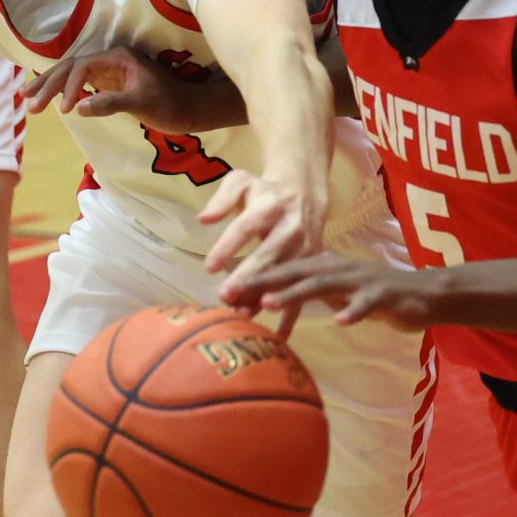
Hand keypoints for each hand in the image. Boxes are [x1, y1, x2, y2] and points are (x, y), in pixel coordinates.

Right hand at [26, 44, 194, 125]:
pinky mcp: (108, 82)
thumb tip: (79, 108)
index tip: (67, 110)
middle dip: (48, 85)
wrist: (190, 109)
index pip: (82, 68)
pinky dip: (62, 91)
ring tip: (27, 99)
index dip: (70, 87)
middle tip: (28, 104)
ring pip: (72, 74)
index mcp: (117, 57)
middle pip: (70, 67)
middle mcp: (110, 59)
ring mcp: (108, 70)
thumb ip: (110, 103)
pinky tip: (48, 98)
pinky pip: (79, 83)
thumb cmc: (170, 105)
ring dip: (50, 86)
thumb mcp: (141, 103)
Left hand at [201, 166, 326, 327]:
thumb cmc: (264, 192)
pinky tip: (278, 334)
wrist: (304, 193)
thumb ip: (222, 199)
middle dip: (248, 277)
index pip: (246, 226)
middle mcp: (290, 227)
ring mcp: (305, 248)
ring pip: (284, 276)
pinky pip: (302, 290)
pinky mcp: (312, 264)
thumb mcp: (241, 183)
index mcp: (270, 206)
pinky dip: (291, 313)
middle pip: (267, 254)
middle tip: (225, 296)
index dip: (229, 245)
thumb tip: (204, 218)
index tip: (209, 266)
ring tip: (242, 314)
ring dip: (265, 296)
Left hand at [224, 251, 439, 333]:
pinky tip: (339, 321)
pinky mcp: (382, 293)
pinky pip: (366, 303)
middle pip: (295, 271)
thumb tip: (269, 304)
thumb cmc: (373, 295)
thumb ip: (308, 295)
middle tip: (232, 293)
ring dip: (295, 292)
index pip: (283, 269)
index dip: (254, 279)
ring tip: (270, 303)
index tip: (224, 293)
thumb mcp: (336, 293)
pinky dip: (352, 311)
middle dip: (262, 281)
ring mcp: (360, 279)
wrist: (423, 293)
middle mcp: (337, 267)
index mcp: (324, 265)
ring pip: (323, 283)